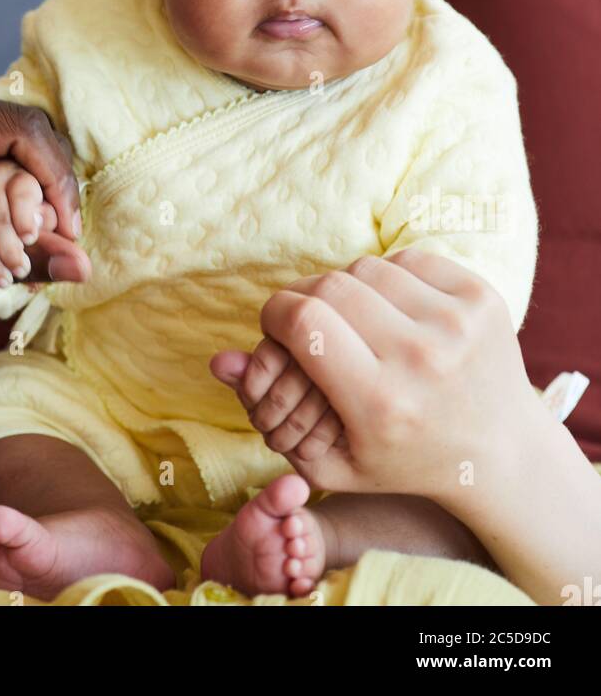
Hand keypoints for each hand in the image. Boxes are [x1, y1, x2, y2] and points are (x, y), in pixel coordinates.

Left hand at [0, 68, 91, 324]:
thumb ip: (17, 259)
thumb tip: (84, 266)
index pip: (22, 128)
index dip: (57, 179)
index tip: (69, 229)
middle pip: (24, 127)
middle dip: (47, 184)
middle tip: (58, 238)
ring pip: (16, 132)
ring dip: (32, 182)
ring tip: (38, 234)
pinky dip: (12, 176)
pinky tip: (16, 217)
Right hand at [0, 158, 58, 287]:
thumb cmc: (24, 236)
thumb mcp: (41, 244)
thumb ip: (56, 254)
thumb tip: (83, 270)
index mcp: (27, 173)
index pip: (24, 188)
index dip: (26, 216)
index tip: (30, 239)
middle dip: (10, 249)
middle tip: (19, 270)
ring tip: (3, 279)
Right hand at [212, 249, 539, 507]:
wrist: (501, 454)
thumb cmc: (405, 460)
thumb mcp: (331, 456)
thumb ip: (267, 409)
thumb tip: (218, 360)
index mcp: (380, 402)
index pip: (304, 321)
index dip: (276, 313)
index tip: (276, 324)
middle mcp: (422, 357)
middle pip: (330, 287)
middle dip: (307, 299)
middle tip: (312, 323)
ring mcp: (457, 322)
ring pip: (366, 267)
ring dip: (350, 288)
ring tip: (357, 321)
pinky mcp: (482, 297)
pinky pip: (408, 258)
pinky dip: (391, 278)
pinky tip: (396, 311)